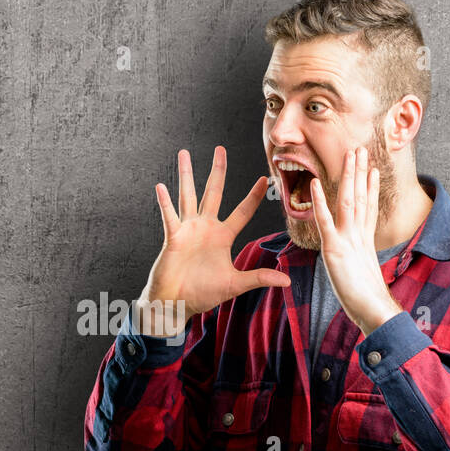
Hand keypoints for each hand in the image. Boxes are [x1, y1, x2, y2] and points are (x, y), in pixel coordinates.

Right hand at [136, 146, 290, 334]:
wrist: (177, 303)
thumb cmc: (203, 293)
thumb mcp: (236, 284)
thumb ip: (260, 278)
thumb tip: (287, 281)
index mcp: (223, 236)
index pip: (242, 211)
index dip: (253, 196)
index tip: (263, 179)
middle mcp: (205, 227)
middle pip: (213, 192)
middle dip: (218, 171)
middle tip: (221, 148)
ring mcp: (188, 229)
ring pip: (188, 196)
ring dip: (186, 174)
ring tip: (184, 152)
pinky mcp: (173, 237)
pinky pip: (169, 216)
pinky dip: (165, 203)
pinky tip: (161, 186)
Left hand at [310, 146, 401, 335]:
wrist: (374, 310)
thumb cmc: (370, 301)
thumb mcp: (365, 278)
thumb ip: (363, 265)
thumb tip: (364, 266)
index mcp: (365, 243)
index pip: (368, 209)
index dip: (370, 188)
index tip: (372, 170)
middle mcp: (358, 236)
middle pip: (361, 198)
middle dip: (361, 173)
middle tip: (361, 151)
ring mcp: (348, 240)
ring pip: (348, 201)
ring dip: (348, 176)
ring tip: (350, 155)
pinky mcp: (335, 249)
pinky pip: (325, 221)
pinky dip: (320, 201)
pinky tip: (316, 184)